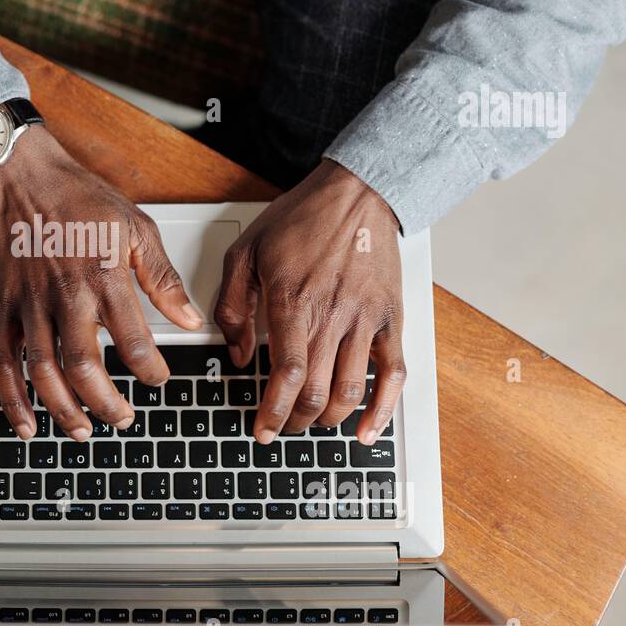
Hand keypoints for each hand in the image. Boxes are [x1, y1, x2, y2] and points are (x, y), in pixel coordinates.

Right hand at [0, 129, 201, 440]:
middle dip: (107, 403)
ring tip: (83, 429)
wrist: (20, 175)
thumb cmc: (77, 196)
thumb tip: (188, 317)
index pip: (132, 341)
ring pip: (44, 372)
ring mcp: (29, 306)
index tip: (159, 379)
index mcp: (103, 277)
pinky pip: (3, 362)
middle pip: (85, 367)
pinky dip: (13, 399)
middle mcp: (64, 296)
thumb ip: (162, 278)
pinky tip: (27, 423)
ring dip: (64, 409)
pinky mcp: (2, 310)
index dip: (150, 370)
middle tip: (123, 418)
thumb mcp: (135, 227)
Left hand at [215, 159, 405, 446]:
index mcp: (293, 298)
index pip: (288, 372)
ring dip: (328, 419)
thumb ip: (232, 305)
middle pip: (317, 390)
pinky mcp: (390, 319)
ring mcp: (366, 318)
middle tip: (280, 425)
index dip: (273, 409)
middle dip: (294, 419)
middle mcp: (333, 313)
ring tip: (310, 421)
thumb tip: (236, 354)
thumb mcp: (245, 251)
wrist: (358, 192)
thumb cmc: (301, 219)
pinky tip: (366, 432)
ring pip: (351, 390)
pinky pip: (393, 374)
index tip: (262, 428)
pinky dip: (381, 410)